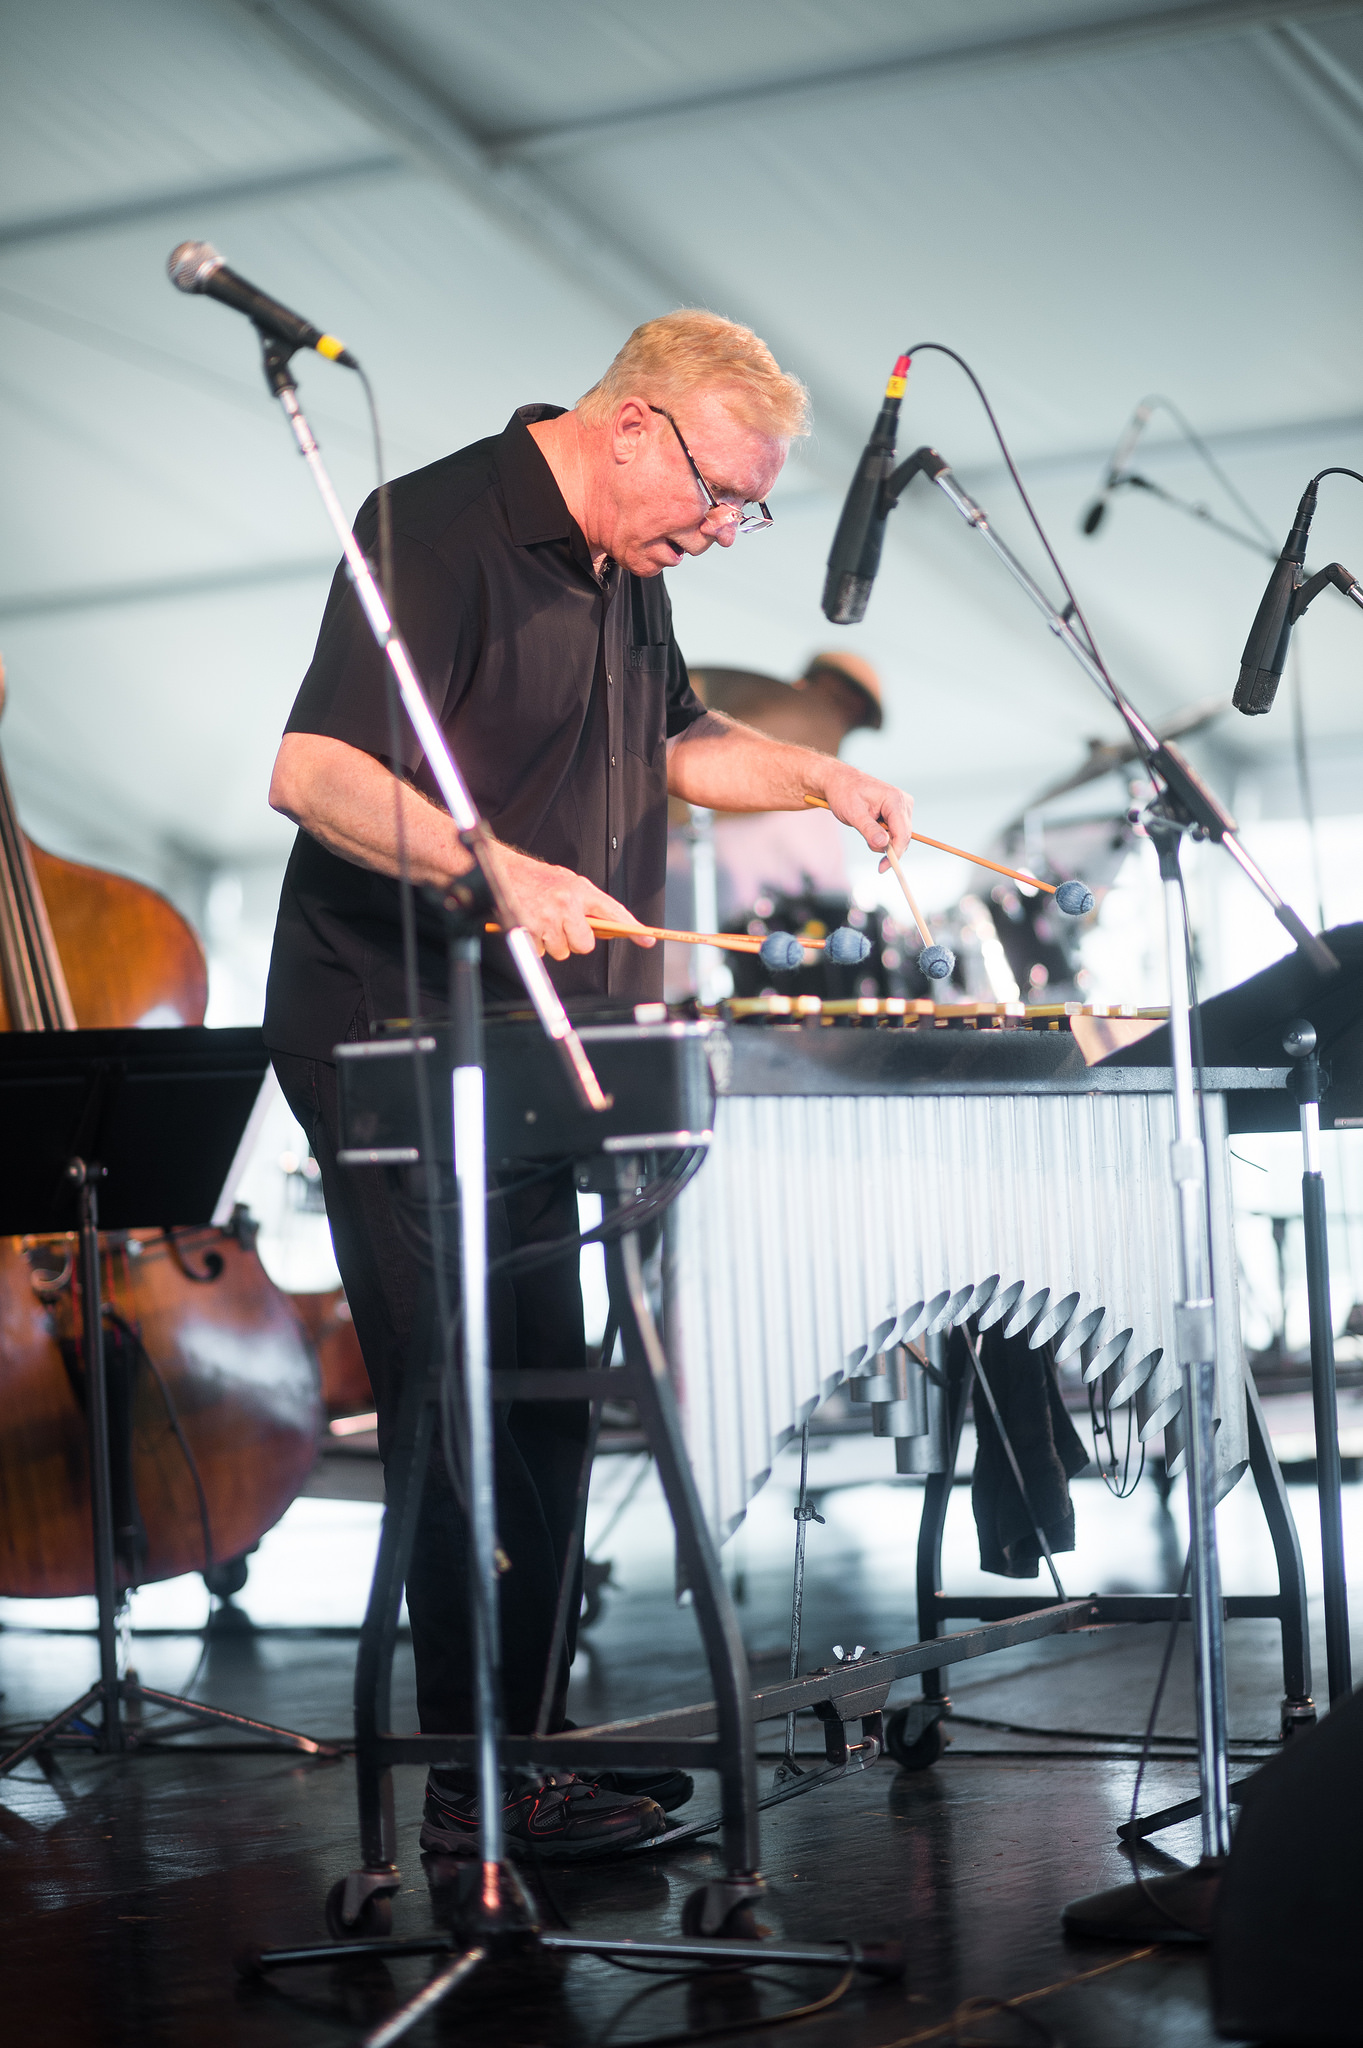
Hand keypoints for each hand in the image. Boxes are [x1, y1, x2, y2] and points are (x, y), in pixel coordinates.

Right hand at [491, 846, 655, 960]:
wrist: (504, 872)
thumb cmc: (539, 880)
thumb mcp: (569, 883)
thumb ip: (587, 904)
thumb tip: (606, 927)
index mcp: (580, 890)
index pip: (613, 911)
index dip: (632, 927)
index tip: (648, 939)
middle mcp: (567, 903)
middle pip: (585, 944)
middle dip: (574, 941)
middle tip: (563, 926)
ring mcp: (548, 918)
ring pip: (562, 951)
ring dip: (553, 943)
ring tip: (544, 922)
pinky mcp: (530, 930)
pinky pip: (541, 952)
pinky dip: (536, 944)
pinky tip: (532, 925)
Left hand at [818, 762, 912, 871]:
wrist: (840, 781)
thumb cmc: (844, 794)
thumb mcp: (853, 814)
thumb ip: (869, 830)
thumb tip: (884, 845)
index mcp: (895, 800)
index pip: (902, 833)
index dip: (895, 853)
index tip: (883, 868)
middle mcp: (903, 802)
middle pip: (904, 836)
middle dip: (887, 848)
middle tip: (869, 848)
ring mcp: (903, 806)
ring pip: (900, 835)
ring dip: (884, 841)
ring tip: (865, 829)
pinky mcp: (898, 811)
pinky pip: (896, 831)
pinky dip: (884, 836)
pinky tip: (871, 828)